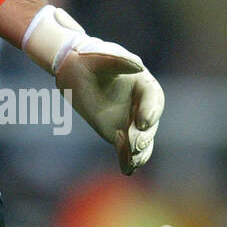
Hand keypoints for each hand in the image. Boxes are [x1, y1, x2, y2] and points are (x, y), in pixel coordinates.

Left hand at [55, 38, 164, 174]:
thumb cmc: (87, 60)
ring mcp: (131, 120)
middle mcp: (141, 104)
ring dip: (139, 152)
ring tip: (133, 161)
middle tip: (134, 144)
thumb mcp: (98, 56)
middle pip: (149, 123)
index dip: (151, 111)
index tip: (143, 122)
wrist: (74, 72)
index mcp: (142, 83)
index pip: (153, 98)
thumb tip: (139, 66)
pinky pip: (126, 149)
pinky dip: (128, 160)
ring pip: (142, 140)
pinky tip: (127, 170)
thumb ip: (117, 60)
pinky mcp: (119, 133)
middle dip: (143, 135)